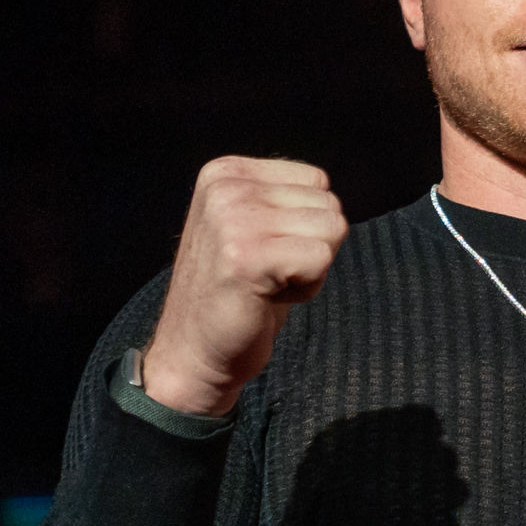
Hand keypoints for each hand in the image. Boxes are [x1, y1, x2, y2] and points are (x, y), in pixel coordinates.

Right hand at [142, 156, 348, 416]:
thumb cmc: (236, 295)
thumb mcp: (254, 229)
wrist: (192, 352)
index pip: (317, 181)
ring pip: (331, 230)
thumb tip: (333, 197)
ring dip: (310, 269)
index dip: (306, 225)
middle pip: (329, 205)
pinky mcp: (246, 256)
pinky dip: (307, 289)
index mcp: (226, 172)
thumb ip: (285, 203)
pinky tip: (267, 297)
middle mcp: (226, 187)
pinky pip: (320, 260)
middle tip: (266, 274)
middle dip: (311, 247)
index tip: (265, 252)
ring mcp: (233, 218)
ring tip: (266, 284)